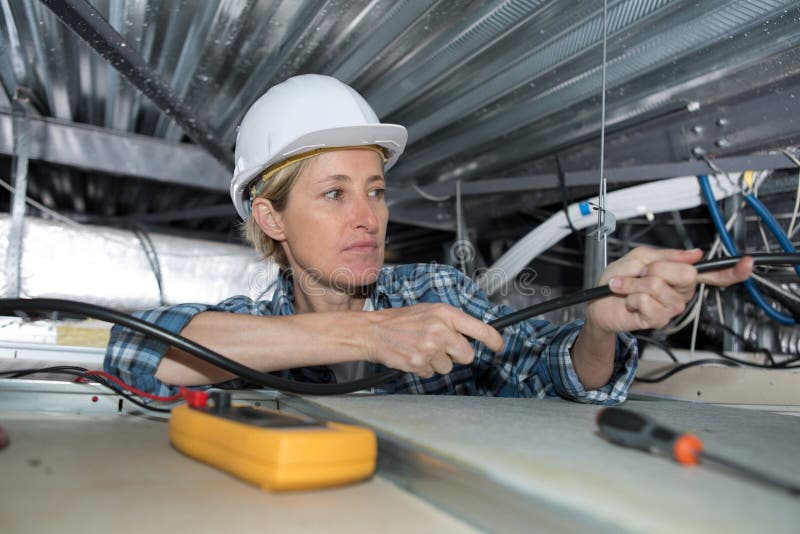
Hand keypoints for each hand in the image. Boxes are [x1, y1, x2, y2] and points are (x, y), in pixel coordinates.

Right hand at [363, 303, 504, 377]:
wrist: (374, 331)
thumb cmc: (401, 321)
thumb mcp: (430, 311)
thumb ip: (452, 322)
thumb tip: (473, 335)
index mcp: (445, 313)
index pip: (480, 329)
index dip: (493, 340)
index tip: (499, 346)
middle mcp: (440, 330)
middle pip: (467, 355)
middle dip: (457, 355)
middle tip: (443, 348)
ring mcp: (430, 348)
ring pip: (449, 367)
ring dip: (438, 362)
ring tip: (422, 349)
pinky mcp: (419, 363)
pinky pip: (432, 372)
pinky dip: (424, 367)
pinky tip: (414, 355)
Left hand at [586, 247, 752, 333]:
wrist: (597, 302)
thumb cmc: (617, 280)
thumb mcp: (639, 258)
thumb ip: (665, 255)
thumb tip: (695, 253)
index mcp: (679, 275)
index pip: (712, 275)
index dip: (731, 271)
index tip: (747, 263)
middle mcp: (679, 292)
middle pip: (685, 275)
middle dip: (656, 269)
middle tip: (640, 273)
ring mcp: (670, 308)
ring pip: (660, 288)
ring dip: (635, 284)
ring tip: (626, 288)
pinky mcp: (656, 320)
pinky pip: (648, 303)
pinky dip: (631, 297)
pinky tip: (628, 301)